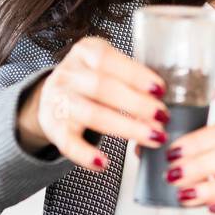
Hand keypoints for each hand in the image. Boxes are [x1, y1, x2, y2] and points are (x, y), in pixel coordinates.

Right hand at [16, 36, 170, 170]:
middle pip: (101, 87)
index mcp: (85, 52)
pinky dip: (85, 155)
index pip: (107, 60)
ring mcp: (58, 101)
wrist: (54, 95)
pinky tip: (104, 163)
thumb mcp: (108, 67)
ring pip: (91, 114)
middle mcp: (68, 74)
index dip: (135, 75)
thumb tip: (162, 104)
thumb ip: (132, 80)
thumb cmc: (92, 80)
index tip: (159, 90)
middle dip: (136, 103)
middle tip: (162, 117)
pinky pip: (68, 143)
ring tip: (152, 137)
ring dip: (125, 127)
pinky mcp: (53, 127)